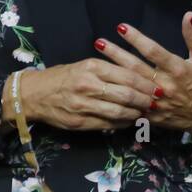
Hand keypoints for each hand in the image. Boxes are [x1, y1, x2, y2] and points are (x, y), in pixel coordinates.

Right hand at [14, 57, 156, 131]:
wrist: (33, 94)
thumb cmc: (62, 77)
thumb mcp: (84, 66)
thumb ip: (108, 70)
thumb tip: (136, 78)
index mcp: (92, 67)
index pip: (127, 75)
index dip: (146, 84)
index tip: (157, 88)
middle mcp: (89, 85)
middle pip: (126, 95)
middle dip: (145, 100)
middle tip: (156, 103)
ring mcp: (84, 105)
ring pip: (119, 112)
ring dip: (136, 114)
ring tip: (144, 113)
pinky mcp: (80, 122)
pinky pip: (108, 125)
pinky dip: (122, 124)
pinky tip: (129, 122)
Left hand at [94, 15, 191, 141]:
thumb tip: (187, 14)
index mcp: (177, 69)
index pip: (153, 51)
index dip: (136, 39)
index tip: (121, 27)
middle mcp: (164, 85)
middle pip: (135, 67)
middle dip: (116, 54)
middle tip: (99, 42)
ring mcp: (156, 101)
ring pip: (130, 85)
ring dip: (112, 72)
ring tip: (95, 60)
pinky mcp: (151, 114)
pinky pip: (131, 105)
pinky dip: (117, 96)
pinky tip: (103, 88)